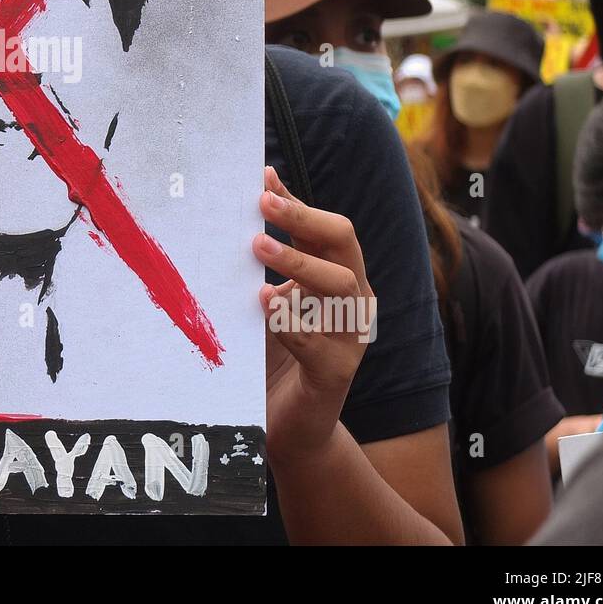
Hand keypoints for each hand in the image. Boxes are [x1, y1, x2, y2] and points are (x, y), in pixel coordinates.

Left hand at [251, 166, 375, 469]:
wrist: (289, 425)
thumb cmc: (277, 352)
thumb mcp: (271, 296)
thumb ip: (268, 258)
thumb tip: (249, 200)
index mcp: (340, 275)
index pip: (326, 227)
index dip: (297, 201)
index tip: (262, 178)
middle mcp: (354, 300)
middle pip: (343, 243)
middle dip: (303, 218)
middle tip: (262, 204)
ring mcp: (350, 336)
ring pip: (339, 286)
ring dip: (297, 262)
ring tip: (258, 245)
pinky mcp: (336, 373)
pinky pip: (318, 342)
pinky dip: (290, 320)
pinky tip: (264, 304)